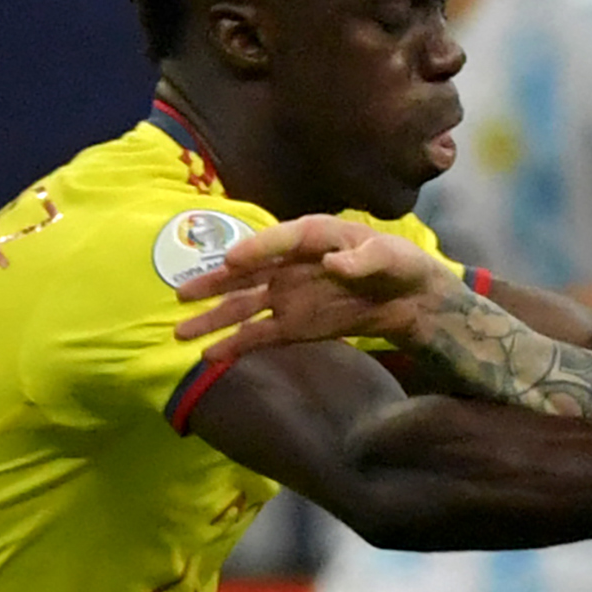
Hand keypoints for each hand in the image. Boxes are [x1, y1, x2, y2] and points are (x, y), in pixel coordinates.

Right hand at [172, 215, 457, 358]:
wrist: (411, 300)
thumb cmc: (400, 265)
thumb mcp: (391, 256)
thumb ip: (364, 259)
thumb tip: (334, 263)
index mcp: (313, 236)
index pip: (280, 240)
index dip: (256, 250)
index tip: (232, 261)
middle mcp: (290, 265)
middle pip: (246, 273)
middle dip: (214, 284)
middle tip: (181, 295)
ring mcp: (288, 296)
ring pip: (243, 307)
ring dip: (213, 318)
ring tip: (180, 331)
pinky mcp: (293, 325)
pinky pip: (259, 335)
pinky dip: (236, 344)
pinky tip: (210, 355)